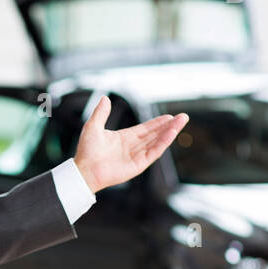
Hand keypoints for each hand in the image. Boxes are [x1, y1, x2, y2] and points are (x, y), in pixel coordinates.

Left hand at [74, 95, 188, 193]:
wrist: (84, 170)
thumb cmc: (86, 151)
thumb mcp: (93, 126)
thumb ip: (101, 113)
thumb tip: (105, 98)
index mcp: (124, 139)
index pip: (145, 129)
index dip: (157, 123)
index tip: (169, 116)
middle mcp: (132, 147)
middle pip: (155, 134)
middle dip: (169, 126)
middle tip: (182, 117)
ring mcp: (136, 157)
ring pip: (157, 142)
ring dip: (170, 132)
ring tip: (182, 121)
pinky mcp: (138, 165)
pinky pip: (154, 152)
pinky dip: (163, 142)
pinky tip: (172, 133)